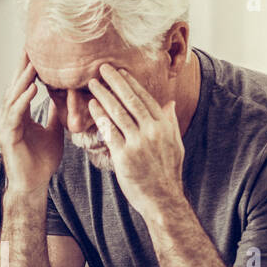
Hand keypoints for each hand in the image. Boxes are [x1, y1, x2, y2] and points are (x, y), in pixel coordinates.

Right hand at [0, 49, 63, 195]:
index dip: (28, 67)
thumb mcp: (53, 131)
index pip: (22, 85)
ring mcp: (5, 125)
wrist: (33, 185)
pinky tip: (32, 89)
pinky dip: (23, 100)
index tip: (37, 49)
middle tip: (31, 45)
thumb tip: (64, 97)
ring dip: (23, 79)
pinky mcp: (8, 136)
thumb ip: (55, 113)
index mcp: (18, 113)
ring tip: (33, 62)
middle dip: (23, 66)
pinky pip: (15, 114)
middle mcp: (8, 116)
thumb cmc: (41, 161)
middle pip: (15, 85)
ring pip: (13, 96)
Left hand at [86, 63, 186, 219]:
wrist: (162, 199)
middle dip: (115, 82)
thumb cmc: (167, 173)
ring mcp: (138, 143)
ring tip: (93, 84)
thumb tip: (169, 103)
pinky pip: (109, 131)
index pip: (145, 98)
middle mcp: (152, 131)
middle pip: (130, 100)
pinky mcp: (124, 155)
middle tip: (102, 68)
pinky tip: (91, 106)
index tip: (120, 72)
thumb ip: (170, 122)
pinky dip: (100, 116)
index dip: (131, 83)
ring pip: (118, 112)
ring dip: (104, 95)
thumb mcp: (175, 145)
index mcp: (164, 126)